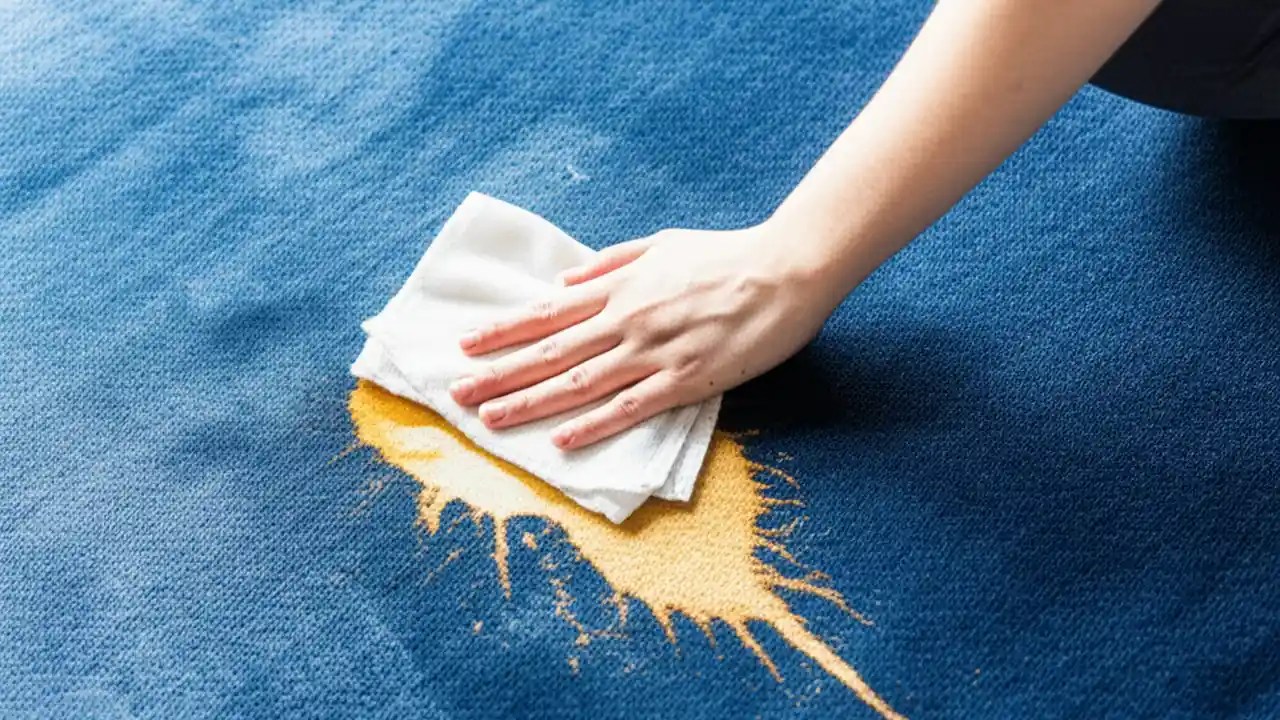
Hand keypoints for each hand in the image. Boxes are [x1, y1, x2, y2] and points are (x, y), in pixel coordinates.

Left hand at [447, 221, 844, 448]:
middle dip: (498, 373)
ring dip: (530, 402)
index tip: (465, 346)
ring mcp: (653, 352)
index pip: (547, 312)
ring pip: (578, 383)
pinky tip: (563, 440)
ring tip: (491, 418)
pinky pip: (630, 407)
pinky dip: (593, 425)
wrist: (785, 269)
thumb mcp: (661, 244)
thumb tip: (565, 278)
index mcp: (619, 288)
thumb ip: (611, 262)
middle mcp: (626, 320)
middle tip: (455, 394)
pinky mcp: (685, 379)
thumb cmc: (725, 255)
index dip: (503, 331)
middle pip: (549, 352)